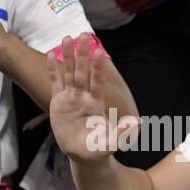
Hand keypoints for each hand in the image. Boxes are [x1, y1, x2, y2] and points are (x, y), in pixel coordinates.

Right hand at [48, 33, 138, 161]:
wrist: (82, 154)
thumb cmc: (98, 148)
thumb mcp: (111, 143)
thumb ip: (122, 132)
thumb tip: (139, 123)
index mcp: (95, 103)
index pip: (97, 82)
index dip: (98, 69)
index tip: (99, 53)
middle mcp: (83, 96)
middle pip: (82, 72)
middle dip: (82, 54)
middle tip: (84, 35)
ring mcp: (70, 98)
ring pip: (69, 73)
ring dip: (67, 57)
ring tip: (67, 38)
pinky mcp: (58, 102)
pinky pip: (55, 83)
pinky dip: (53, 70)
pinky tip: (50, 55)